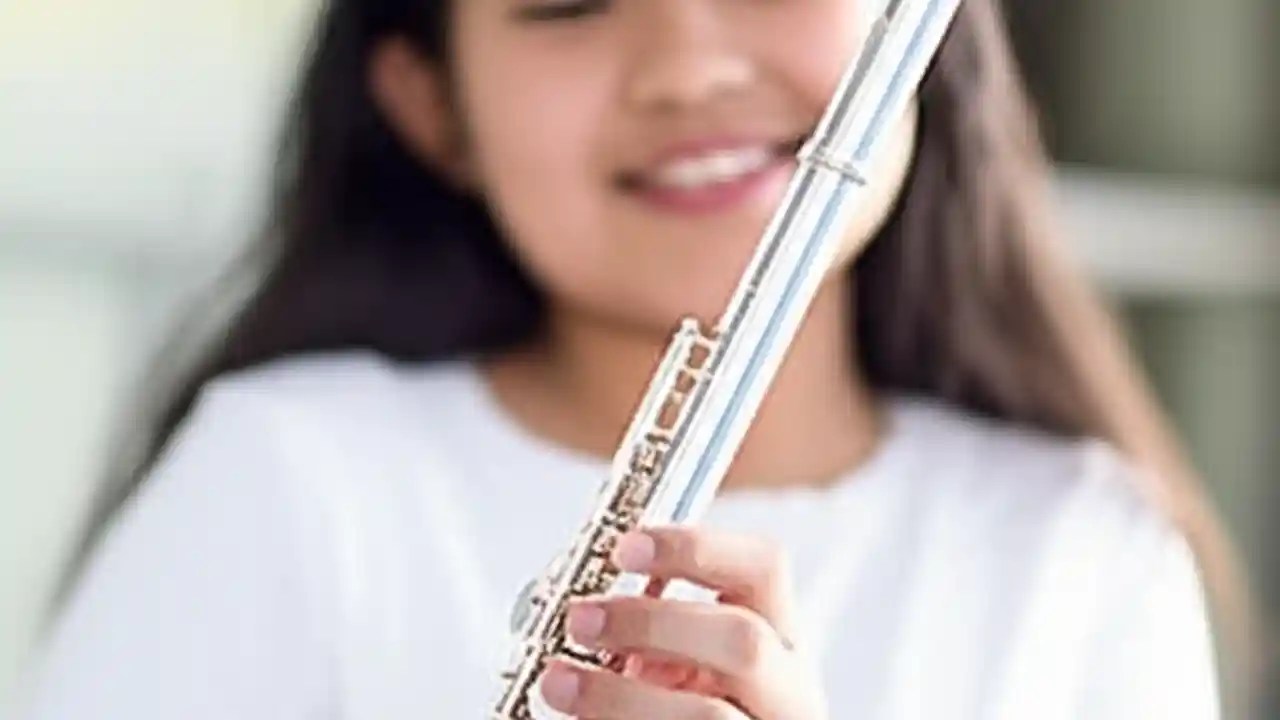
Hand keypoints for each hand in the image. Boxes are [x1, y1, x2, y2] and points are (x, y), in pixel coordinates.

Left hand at [538, 526, 828, 718]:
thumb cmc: (678, 712)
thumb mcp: (679, 668)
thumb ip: (652, 635)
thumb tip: (584, 607)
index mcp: (779, 641)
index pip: (762, 568)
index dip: (695, 548)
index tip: (625, 547)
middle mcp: (787, 691)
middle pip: (744, 640)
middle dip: (653, 623)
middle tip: (581, 618)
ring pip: (710, 717)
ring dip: (619, 695)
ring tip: (558, 682)